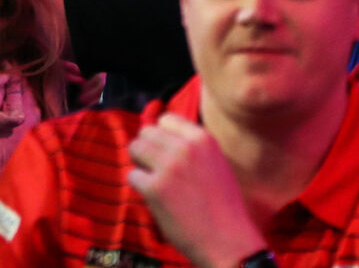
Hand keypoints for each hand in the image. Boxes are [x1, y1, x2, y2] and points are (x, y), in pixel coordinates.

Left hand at [127, 113, 267, 267]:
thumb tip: (163, 136)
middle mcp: (185, 148)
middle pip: (147, 131)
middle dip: (147, 148)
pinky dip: (138, 186)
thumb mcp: (216, 162)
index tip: (165, 151)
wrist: (227, 239)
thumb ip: (193, 147)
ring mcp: (169, 167)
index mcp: (203, 139)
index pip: (166, 119)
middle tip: (155, 168)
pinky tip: (153, 197)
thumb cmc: (223, 205)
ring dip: (139, 163)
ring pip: (135, 148)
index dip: (161, 135)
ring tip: (152, 179)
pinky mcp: (155, 188)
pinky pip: (132, 175)